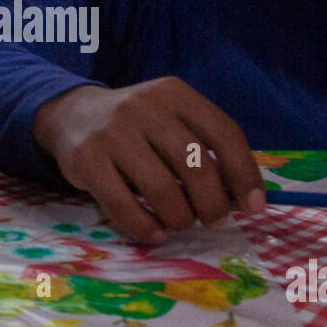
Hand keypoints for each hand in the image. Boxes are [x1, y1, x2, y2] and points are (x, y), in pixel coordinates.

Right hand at [32, 77, 266, 242]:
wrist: (72, 114)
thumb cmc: (137, 126)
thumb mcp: (171, 120)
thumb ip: (205, 148)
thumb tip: (245, 198)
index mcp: (175, 94)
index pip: (224, 134)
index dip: (244, 175)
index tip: (253, 206)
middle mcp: (145, 107)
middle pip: (196, 166)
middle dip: (213, 204)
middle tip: (213, 220)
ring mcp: (113, 132)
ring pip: (162, 190)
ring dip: (180, 218)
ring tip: (180, 222)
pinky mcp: (87, 160)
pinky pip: (124, 206)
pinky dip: (146, 227)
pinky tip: (155, 233)